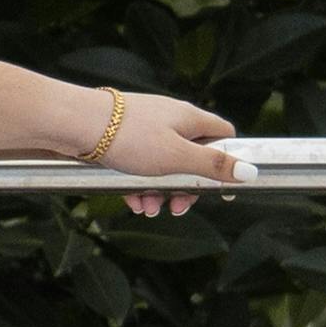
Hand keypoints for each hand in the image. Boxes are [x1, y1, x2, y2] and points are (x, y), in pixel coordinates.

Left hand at [81, 89, 240, 218]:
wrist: (74, 124)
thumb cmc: (128, 137)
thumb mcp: (177, 157)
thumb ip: (213, 166)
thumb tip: (251, 172)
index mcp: (189, 118)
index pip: (223, 135)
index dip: (226, 161)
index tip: (220, 187)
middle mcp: (169, 119)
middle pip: (192, 156)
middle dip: (186, 186)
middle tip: (178, 207)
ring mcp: (145, 128)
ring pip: (163, 165)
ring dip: (160, 190)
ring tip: (148, 208)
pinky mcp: (122, 138)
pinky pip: (139, 165)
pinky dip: (139, 184)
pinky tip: (131, 200)